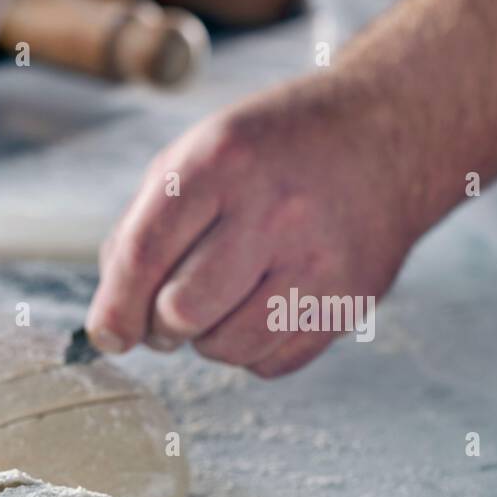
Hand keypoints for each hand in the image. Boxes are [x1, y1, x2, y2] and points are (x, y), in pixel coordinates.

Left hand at [87, 76, 420, 376]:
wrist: (389, 133)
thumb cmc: (270, 152)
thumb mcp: (193, 156)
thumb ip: (139, 230)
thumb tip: (110, 321)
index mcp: (222, 162)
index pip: (144, 255)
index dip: (114, 309)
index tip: (107, 335)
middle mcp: (275, 210)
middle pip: (183, 312)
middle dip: (161, 326)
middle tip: (169, 310)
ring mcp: (320, 260)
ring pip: (226, 348)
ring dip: (207, 338)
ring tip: (225, 296)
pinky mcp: (350, 301)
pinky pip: (270, 363)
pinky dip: (253, 348)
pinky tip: (266, 302)